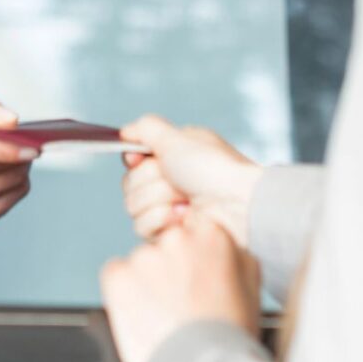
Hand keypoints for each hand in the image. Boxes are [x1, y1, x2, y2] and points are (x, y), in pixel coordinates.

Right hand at [0, 91, 33, 269]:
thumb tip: (9, 120)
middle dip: (19, 156)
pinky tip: (7, 177)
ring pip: (6, 186)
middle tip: (27, 145)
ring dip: (19, 171)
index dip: (10, 146)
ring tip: (17, 159)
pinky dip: (14, 189)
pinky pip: (6, 205)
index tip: (31, 143)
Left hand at [100, 210, 260, 361]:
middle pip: (166, 247)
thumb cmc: (229, 338)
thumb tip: (225, 248)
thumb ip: (237, 259)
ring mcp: (146, 256)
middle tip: (179, 306)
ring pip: (141, 263)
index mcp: (214, 236)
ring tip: (163, 319)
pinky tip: (142, 316)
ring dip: (146, 284)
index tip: (195, 286)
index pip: (194, 234)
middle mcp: (178, 238)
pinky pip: (116, 275)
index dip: (194, 264)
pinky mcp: (119, 275)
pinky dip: (122, 293)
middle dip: (168, 271)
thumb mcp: (251, 291)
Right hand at [119, 115, 262, 244]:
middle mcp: (168, 180)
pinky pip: (142, 226)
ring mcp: (169, 208)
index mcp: (172, 156)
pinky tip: (187, 216)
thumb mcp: (178, 138)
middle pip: (129, 183)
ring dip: (161, 200)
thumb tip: (124, 132)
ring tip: (188, 200)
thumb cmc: (214, 169)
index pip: (132, 159)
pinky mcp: (170, 232)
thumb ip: (146, 129)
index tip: (140, 159)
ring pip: (132, 206)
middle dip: (154, 180)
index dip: (134, 160)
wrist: (238, 205)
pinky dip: (164, 219)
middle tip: (179, 181)